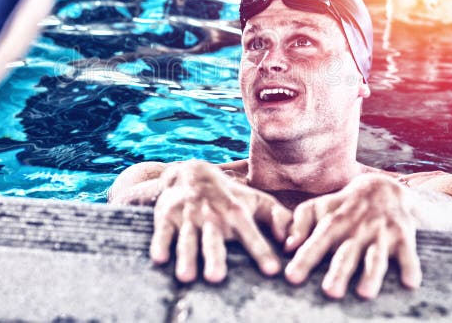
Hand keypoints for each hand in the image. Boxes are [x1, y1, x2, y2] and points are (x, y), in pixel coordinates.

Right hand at [151, 160, 291, 282]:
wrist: (190, 172)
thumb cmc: (230, 196)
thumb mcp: (256, 200)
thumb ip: (278, 217)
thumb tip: (292, 241)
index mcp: (235, 212)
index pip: (250, 233)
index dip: (261, 250)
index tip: (272, 270)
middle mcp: (211, 215)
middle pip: (213, 239)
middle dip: (215, 257)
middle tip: (217, 278)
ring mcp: (188, 216)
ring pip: (187, 238)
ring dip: (187, 257)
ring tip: (187, 277)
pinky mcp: (167, 217)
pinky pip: (162, 232)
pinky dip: (160, 244)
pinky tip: (159, 259)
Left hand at [283, 174, 421, 298]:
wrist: (383, 187)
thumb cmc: (343, 206)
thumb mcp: (318, 208)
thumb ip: (299, 224)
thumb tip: (286, 246)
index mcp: (333, 222)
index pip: (317, 241)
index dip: (304, 259)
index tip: (292, 277)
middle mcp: (357, 228)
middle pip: (347, 253)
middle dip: (339, 272)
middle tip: (330, 292)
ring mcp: (380, 233)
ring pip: (376, 256)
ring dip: (371, 274)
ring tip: (365, 293)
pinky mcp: (403, 236)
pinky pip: (408, 253)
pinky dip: (410, 267)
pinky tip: (410, 283)